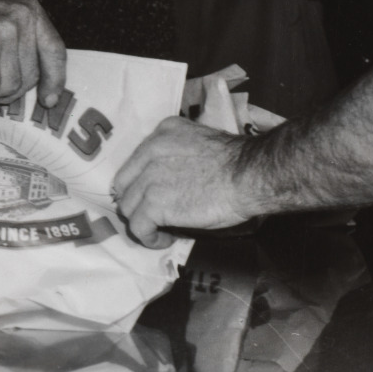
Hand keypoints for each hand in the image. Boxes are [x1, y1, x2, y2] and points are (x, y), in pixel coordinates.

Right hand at [0, 0, 66, 105]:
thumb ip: (22, 42)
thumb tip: (42, 84)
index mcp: (29, 6)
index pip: (54, 49)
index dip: (54, 79)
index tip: (50, 99)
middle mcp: (22, 14)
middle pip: (30, 75)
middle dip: (6, 87)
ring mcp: (6, 30)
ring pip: (10, 86)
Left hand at [112, 116, 261, 247]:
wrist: (248, 176)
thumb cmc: (236, 163)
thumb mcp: (200, 142)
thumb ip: (179, 153)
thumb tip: (173, 176)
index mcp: (163, 131)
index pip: (136, 161)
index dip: (141, 182)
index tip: (154, 195)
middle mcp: (150, 150)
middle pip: (124, 183)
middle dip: (135, 202)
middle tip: (152, 215)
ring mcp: (149, 177)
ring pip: (128, 207)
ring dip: (142, 221)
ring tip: (161, 230)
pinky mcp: (154, 203)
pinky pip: (138, 227)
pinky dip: (148, 238)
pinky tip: (164, 240)